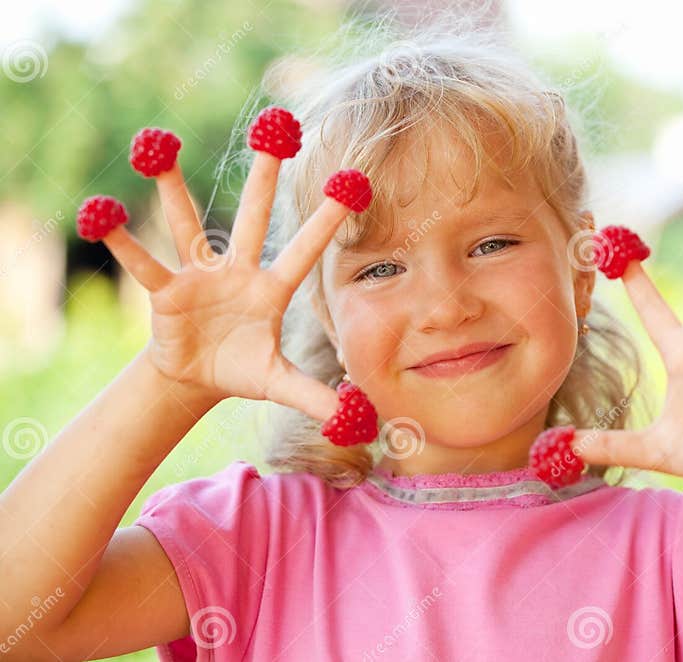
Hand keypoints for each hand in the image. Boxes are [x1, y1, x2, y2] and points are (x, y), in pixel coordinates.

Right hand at [102, 155, 350, 420]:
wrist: (197, 377)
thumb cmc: (242, 370)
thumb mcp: (279, 383)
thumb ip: (314, 395)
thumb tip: (352, 415)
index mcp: (272, 290)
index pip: (305, 249)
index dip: (326, 218)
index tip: (351, 181)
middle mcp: (238, 271)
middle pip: (253, 215)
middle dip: (264, 174)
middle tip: (275, 125)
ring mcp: (200, 276)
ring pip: (187, 224)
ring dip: (172, 188)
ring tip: (157, 145)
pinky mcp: (165, 292)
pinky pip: (144, 264)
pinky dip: (122, 243)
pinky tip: (101, 214)